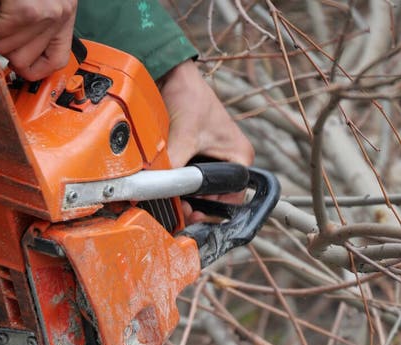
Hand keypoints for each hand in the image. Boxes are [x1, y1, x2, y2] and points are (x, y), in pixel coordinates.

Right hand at [0, 0, 76, 80]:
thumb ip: (36, 25)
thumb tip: (18, 59)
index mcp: (64, 13)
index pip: (56, 61)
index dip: (34, 69)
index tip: (21, 65)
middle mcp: (58, 15)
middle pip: (23, 61)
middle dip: (4, 45)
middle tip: (0, 24)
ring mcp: (42, 15)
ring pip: (4, 48)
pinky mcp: (24, 10)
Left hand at [159, 60, 253, 221]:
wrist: (171, 74)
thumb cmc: (188, 96)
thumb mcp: (183, 137)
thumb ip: (173, 168)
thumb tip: (159, 191)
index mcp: (240, 158)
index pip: (232, 199)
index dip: (211, 211)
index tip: (192, 213)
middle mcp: (231, 162)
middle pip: (216, 199)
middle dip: (198, 207)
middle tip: (181, 210)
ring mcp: (214, 160)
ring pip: (202, 192)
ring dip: (187, 199)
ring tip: (174, 200)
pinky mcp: (198, 157)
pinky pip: (191, 181)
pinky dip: (180, 187)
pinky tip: (169, 188)